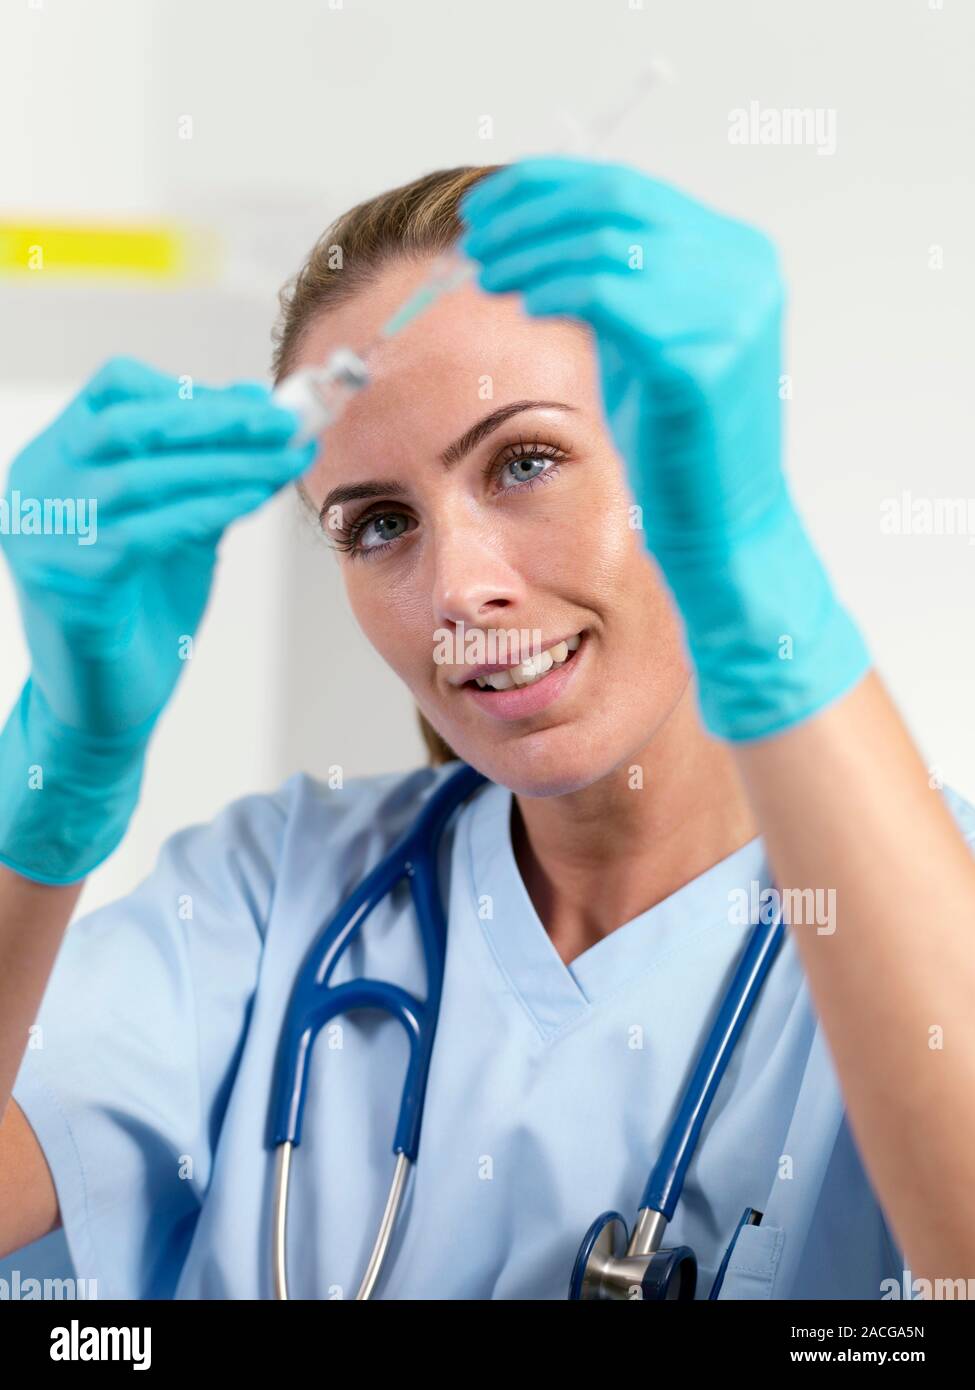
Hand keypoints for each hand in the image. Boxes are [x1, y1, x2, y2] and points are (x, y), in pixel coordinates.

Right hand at [0, 355, 312, 881]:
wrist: (105, 703)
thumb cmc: (141, 610)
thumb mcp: (174, 523)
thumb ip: (205, 470)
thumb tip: (260, 409)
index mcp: (56, 460)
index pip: (112, 392)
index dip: (189, 391)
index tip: (258, 401)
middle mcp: (37, 488)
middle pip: (127, 425)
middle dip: (215, 419)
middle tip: (284, 421)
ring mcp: (44, 536)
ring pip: (142, 477)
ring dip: (226, 464)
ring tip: (285, 459)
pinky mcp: (68, 584)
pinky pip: (146, 532)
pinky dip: (206, 510)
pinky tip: (252, 500)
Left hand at [458, 157, 869, 741]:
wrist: (723, 529)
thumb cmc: (676, 445)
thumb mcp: (644, 343)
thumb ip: (615, 285)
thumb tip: (538, 235)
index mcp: (735, 255)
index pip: (626, 188)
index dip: (546, 186)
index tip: (487, 203)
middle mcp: (742, 270)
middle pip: (613, 202)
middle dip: (530, 213)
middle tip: (474, 235)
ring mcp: (731, 312)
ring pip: (605, 244)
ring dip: (533, 251)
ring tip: (487, 271)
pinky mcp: (702, 361)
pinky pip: (612, 298)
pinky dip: (558, 290)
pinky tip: (525, 304)